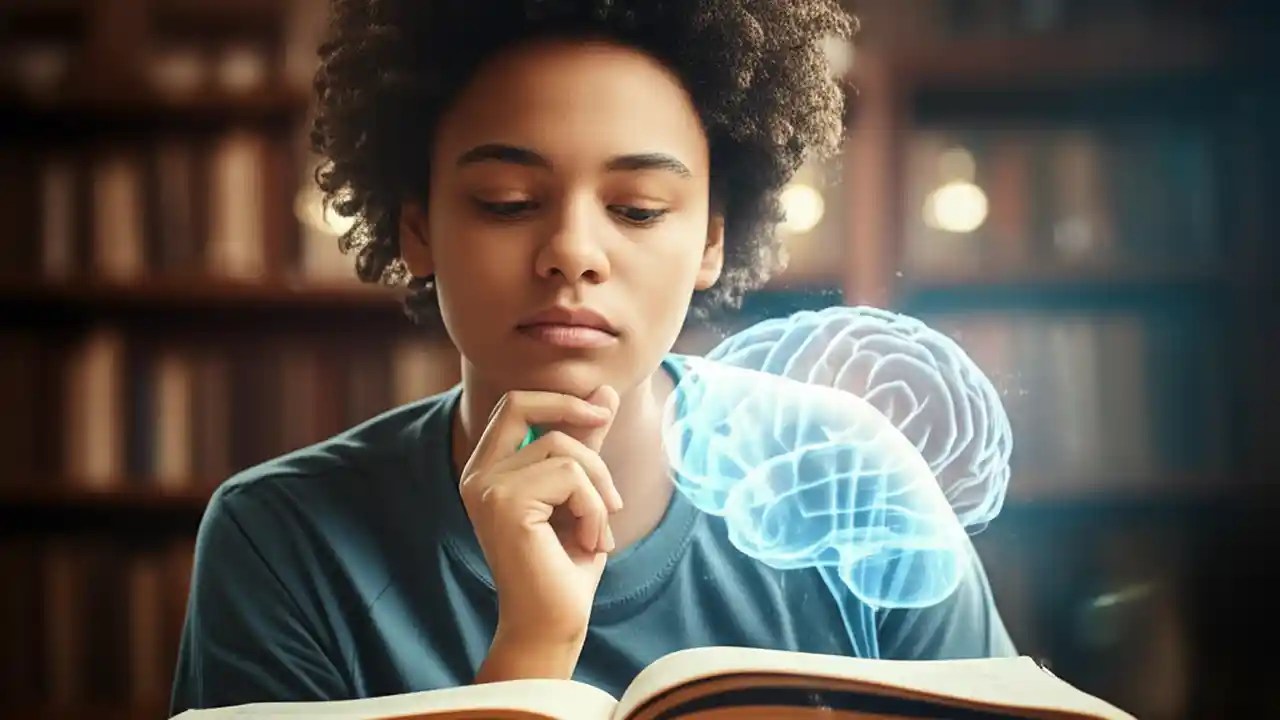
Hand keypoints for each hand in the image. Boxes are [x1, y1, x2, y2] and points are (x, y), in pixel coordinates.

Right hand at [459, 386, 621, 679]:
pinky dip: (596, 508)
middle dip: (572, 409)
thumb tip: (604, 390)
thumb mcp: (581, 492)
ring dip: (598, 487)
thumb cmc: (566, 564)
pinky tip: (593, 542)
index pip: (513, 405)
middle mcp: (476, 476)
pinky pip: (570, 477)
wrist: (555, 623)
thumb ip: (586, 443)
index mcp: (487, 471)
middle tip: (605, 422)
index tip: (601, 412)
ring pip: (562, 448)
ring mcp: (486, 489)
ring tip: (601, 528)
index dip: (558, 399)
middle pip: (522, 405)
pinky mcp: (504, 505)